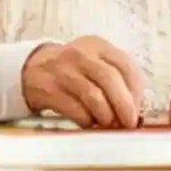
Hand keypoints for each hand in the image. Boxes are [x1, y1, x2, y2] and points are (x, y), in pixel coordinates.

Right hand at [21, 35, 143, 128]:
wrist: (33, 69)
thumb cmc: (74, 69)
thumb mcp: (94, 62)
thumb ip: (115, 78)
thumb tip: (133, 109)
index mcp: (98, 46)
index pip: (125, 65)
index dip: (135, 90)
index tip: (137, 107)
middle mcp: (81, 55)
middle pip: (110, 79)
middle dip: (124, 105)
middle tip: (129, 122)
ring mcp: (63, 71)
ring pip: (93, 96)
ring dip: (105, 115)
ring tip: (108, 123)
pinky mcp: (49, 90)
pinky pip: (75, 109)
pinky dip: (86, 120)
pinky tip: (89, 123)